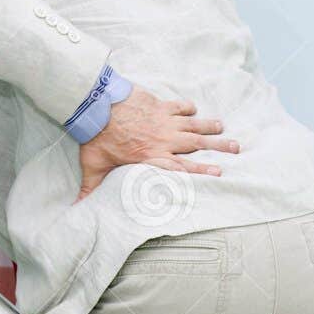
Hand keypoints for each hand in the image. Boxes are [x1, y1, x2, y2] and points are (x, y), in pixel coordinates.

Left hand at [76, 86, 238, 200]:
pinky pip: (179, 105)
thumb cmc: (95, 137)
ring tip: (224, 127)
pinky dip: (188, 107)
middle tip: (236, 148)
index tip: (220, 173)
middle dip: (218, 146)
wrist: (96, 106)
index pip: (182, 167)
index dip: (202, 170)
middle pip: (196, 145)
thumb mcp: (92, 166)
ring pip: (192, 124)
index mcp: (152, 157)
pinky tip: (195, 109)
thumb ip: (90, 188)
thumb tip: (76, 208)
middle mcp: (163, 140)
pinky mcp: (158, 104)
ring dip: (209, 126)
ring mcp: (163, 120)